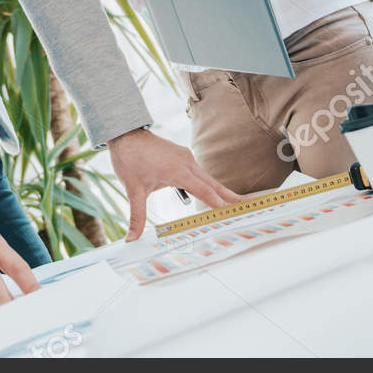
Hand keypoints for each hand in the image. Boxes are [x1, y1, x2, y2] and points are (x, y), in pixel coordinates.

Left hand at [107, 129, 243, 240]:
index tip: (233, 212)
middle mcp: (186, 163)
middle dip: (229, 197)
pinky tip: (211, 191)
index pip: (204, 191)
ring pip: (206, 177)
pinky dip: (206, 182)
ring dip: (218, 190)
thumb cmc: (130, 160)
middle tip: (248, 206)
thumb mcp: (133, 191)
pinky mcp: (183, 154)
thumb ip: (136, 216)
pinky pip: (198, 171)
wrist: (125, 134)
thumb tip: (131, 239)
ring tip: (234, 203)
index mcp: (177, 172)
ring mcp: (186, 157)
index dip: (219, 203)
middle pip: (212, 184)